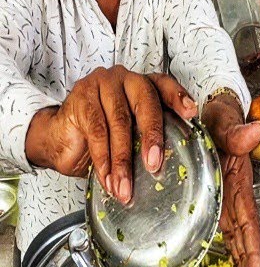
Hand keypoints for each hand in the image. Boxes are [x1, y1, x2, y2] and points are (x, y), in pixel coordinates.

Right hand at [26, 67, 197, 202]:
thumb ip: (151, 137)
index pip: (165, 86)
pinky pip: (97, 131)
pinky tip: (107, 178)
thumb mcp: (133, 135)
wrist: (61, 137)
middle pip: (146, 105)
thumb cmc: (105, 136)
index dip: (179, 98)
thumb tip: (176, 164)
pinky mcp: (82, 97)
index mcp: (145, 84)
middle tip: (154, 165)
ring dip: (123, 159)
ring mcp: (103, 84)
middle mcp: (126, 79)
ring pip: (120, 123)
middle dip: (151, 138)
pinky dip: (103, 158)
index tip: (191, 113)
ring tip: (125, 186)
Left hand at [203, 93, 259, 266]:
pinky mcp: (214, 203)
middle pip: (246, 241)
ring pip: (236, 241)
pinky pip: (222, 232)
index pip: (249, 224)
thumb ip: (235, 130)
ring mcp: (224, 203)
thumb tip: (253, 131)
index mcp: (237, 185)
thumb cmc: (217, 117)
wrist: (210, 112)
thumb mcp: (224, 120)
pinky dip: (228, 253)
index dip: (253, 253)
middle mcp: (234, 198)